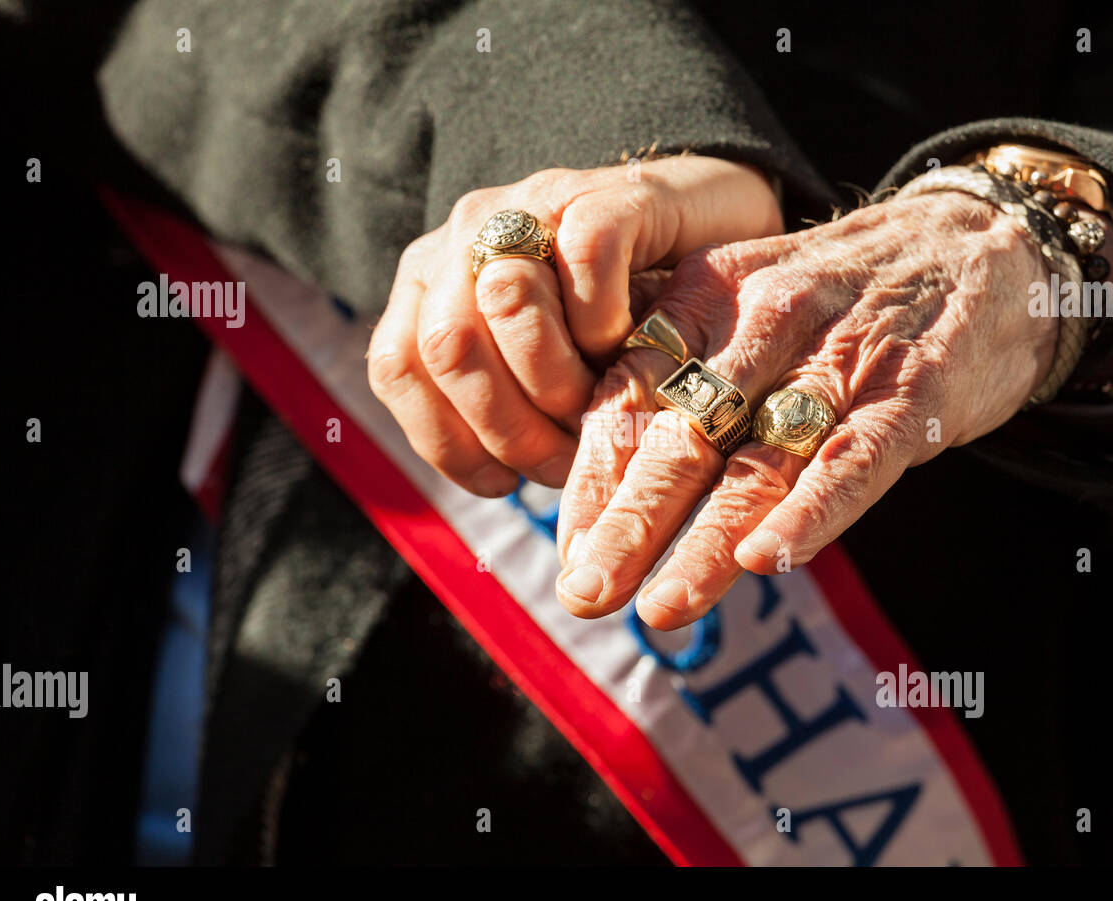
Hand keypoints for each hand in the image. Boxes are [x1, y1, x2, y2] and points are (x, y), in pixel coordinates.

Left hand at [366, 157, 780, 495]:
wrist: (714, 237)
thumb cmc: (628, 334)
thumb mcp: (556, 386)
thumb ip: (508, 418)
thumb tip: (503, 495)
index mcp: (435, 283)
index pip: (398, 366)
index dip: (447, 441)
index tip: (504, 481)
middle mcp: (468, 236)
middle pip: (447, 345)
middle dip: (510, 425)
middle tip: (568, 453)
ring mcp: (535, 203)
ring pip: (504, 298)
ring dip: (557, 379)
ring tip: (599, 401)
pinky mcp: (607, 193)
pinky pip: (584, 258)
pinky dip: (605, 321)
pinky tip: (628, 343)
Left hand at [555, 191, 1053, 628]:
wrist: (981, 242)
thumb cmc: (844, 297)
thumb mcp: (750, 305)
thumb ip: (684, 375)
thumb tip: (607, 478)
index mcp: (708, 299)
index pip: (632, 398)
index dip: (594, 479)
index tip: (568, 549)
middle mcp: (763, 321)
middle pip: (683, 435)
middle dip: (629, 521)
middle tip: (584, 592)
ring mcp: (839, 357)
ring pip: (759, 461)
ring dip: (704, 540)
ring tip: (661, 608)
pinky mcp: (909, 392)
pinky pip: (851, 462)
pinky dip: (809, 513)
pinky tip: (765, 561)